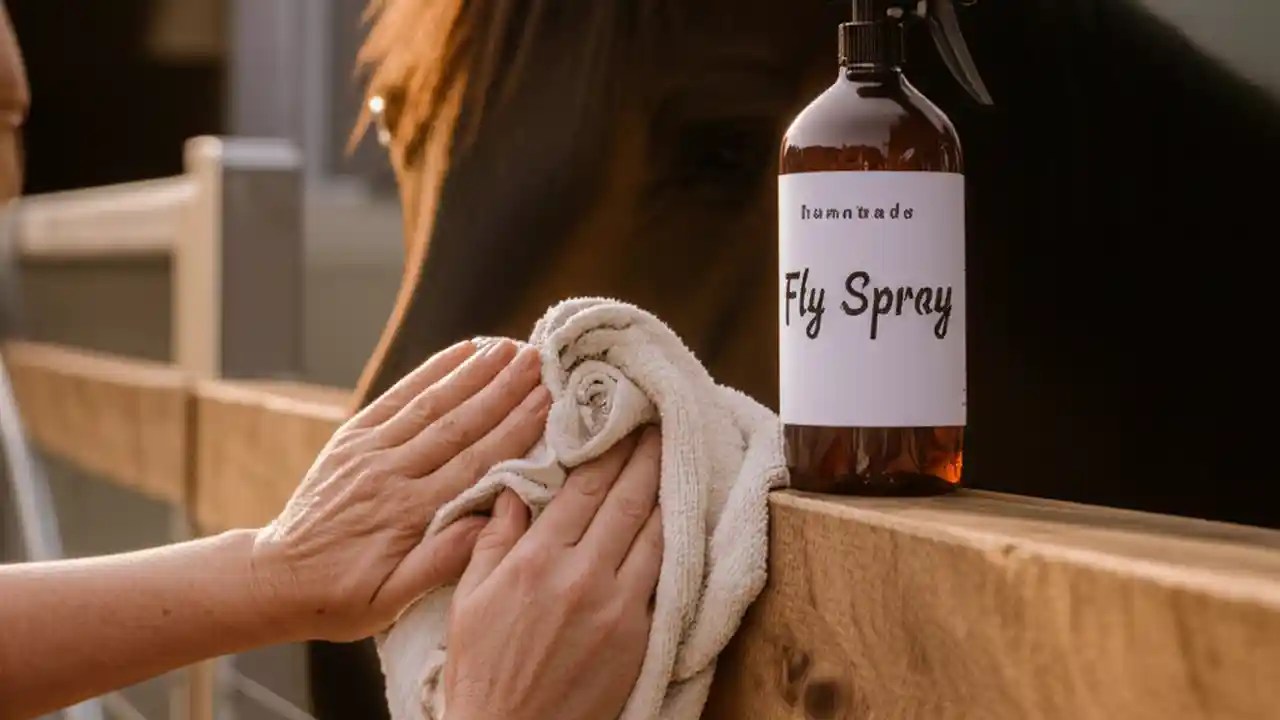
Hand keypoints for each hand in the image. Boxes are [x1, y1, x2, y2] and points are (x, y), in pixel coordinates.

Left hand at [250, 337, 550, 641]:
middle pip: (460, 424)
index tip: (549, 399)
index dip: (516, 427)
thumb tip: (489, 525)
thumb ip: (438, 564)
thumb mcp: (388, 602)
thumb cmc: (342, 598)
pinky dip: (431, 371)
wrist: (276, 579)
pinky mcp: (353, 438)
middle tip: (541, 359)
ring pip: (432, 404)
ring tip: (511, 346)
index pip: (475, 462)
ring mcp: (369, 451)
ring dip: (474, 372)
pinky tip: (461, 351)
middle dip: (504, 388)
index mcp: (408, 514)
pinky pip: (398, 398)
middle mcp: (391, 474)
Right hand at [445, 426, 663, 719]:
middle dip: (645, 458)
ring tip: (674, 463)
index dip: (608, 451)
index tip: (621, 424)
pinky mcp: (640, 635)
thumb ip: (492, 540)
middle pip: (626, 501)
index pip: (584, 488)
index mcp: (535, 561)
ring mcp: (617, 606)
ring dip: (666, 494)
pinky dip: (673, 545)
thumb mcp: (469, 600)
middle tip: (658, 427)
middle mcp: (581, 575)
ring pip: (654, 534)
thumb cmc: (482, 672)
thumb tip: (511, 491)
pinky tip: (677, 524)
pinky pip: (662, 577)